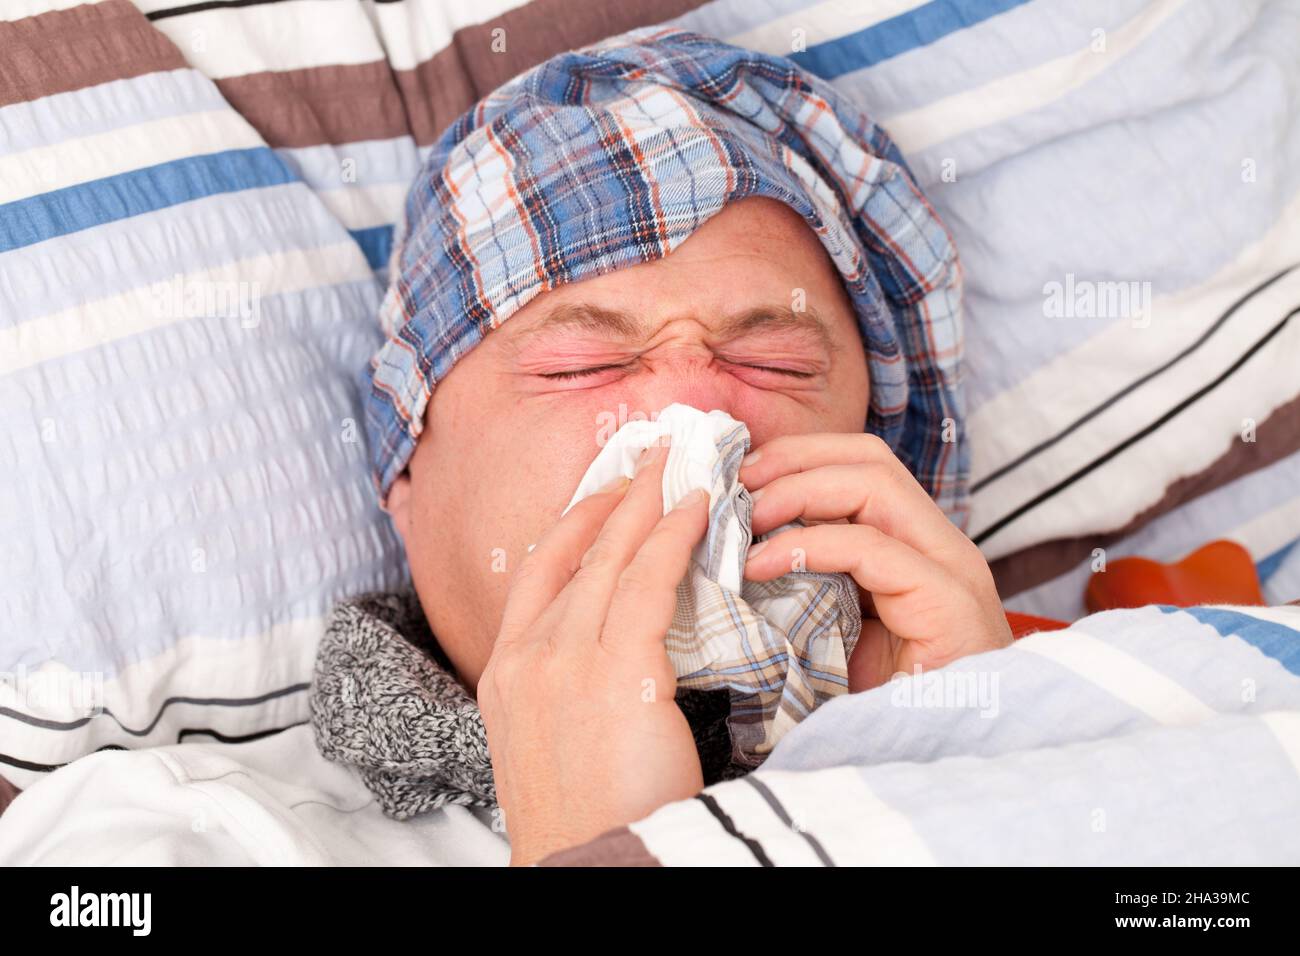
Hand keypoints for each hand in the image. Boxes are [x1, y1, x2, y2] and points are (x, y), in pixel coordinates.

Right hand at [477, 439, 710, 865]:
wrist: (583, 869)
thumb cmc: (580, 818)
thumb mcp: (547, 743)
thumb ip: (566, 687)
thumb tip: (610, 653)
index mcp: (504, 672)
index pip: (539, 572)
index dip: (576, 522)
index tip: (607, 491)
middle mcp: (528, 656)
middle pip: (576, 552)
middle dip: (618, 496)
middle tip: (652, 452)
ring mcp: (566, 661)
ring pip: (613, 558)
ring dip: (650, 503)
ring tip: (682, 466)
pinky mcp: (617, 672)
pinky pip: (650, 584)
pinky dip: (676, 539)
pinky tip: (700, 513)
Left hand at [739, 433, 1010, 692]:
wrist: (930, 778)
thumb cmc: (875, 714)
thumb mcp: (832, 632)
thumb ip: (804, 583)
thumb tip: (730, 547)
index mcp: (914, 547)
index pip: (859, 465)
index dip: (794, 457)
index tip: (733, 477)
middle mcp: (940, 548)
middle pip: (868, 459)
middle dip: (791, 460)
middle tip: (731, 485)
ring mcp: (952, 572)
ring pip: (874, 485)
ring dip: (795, 490)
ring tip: (743, 519)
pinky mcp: (950, 606)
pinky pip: (873, 548)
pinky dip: (808, 546)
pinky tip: (761, 566)